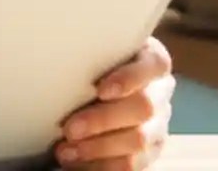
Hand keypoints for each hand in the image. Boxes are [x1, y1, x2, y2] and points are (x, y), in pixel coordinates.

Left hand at [55, 37, 174, 169]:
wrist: (89, 95)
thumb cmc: (88, 69)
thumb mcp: (90, 56)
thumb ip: (87, 57)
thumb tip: (57, 60)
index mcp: (151, 60)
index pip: (155, 64)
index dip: (130, 78)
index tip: (100, 90)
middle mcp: (160, 92)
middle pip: (144, 107)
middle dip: (102, 120)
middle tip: (70, 129)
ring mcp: (158, 124)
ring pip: (139, 140)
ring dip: (99, 147)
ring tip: (67, 150)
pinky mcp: (149, 151)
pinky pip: (132, 165)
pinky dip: (102, 165)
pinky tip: (77, 163)